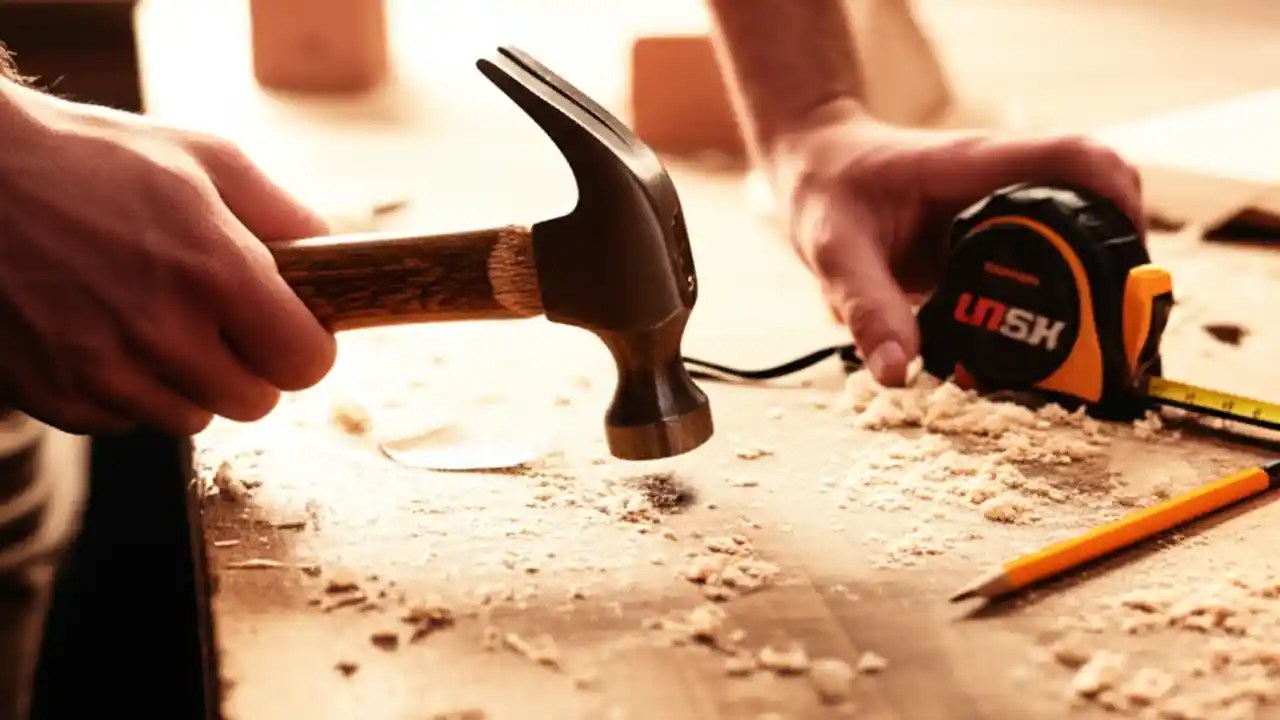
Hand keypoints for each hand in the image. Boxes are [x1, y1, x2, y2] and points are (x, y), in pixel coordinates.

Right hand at [0, 80, 336, 434]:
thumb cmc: (92, 157)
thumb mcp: (204, 158)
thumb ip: (282, 212)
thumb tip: (330, 255)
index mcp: (214, 272)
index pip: (305, 365)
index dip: (303, 344)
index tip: (286, 324)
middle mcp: (162, 333)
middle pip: (255, 403)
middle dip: (249, 365)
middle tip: (219, 319)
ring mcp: (104, 372)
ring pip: (192, 418)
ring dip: (188, 381)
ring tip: (153, 319)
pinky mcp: (55, 396)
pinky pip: (126, 421)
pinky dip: (126, 390)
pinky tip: (102, 332)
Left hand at [770, 105, 1142, 386]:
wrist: (813, 164)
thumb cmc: (824, 190)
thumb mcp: (833, 250)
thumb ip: (867, 308)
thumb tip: (900, 373)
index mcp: (973, 167)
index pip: (1073, 158)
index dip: (1117, 198)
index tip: (1130, 256)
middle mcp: (997, 182)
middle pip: (1092, 202)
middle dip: (1117, 259)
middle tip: (1119, 331)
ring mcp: (996, 208)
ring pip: (1072, 232)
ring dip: (1092, 278)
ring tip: (1096, 345)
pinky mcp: (987, 236)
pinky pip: (1037, 257)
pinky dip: (1053, 293)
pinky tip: (1047, 341)